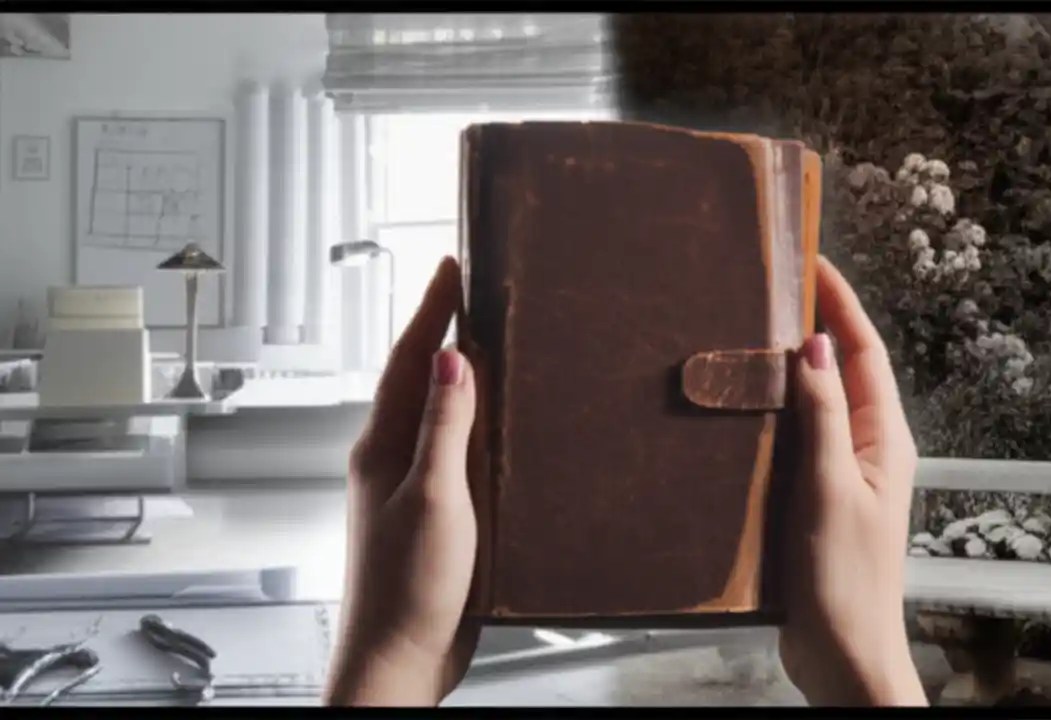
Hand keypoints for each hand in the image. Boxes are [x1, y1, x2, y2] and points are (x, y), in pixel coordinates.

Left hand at [324, 258, 479, 705]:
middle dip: (443, 331)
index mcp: (382, 447)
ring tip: (487, 341)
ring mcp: (410, 485)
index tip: (451, 266)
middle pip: (418, 379)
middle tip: (470, 290)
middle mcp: (390, 458)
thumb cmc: (406, 589)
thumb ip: (444, 428)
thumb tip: (454, 359)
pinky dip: (473, 423)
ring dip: (458, 375)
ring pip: (435, 413)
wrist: (399, 658)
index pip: (410, 360)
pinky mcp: (433, 512)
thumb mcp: (433, 498)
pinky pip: (452, 449)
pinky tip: (496, 426)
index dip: (431, 310)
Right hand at [778, 256, 926, 705]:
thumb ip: (826, 416)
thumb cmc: (845, 579)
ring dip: (791, 367)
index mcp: (885, 438)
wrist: (842, 654)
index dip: (841, 303)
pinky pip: (797, 438)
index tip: (812, 260)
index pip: (865, 351)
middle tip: (772, 285)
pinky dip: (774, 412)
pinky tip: (742, 406)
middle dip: (813, 324)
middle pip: (843, 370)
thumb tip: (816, 345)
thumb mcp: (832, 488)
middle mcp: (868, 448)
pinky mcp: (815, 497)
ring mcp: (842, 473)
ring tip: (750, 330)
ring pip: (817, 402)